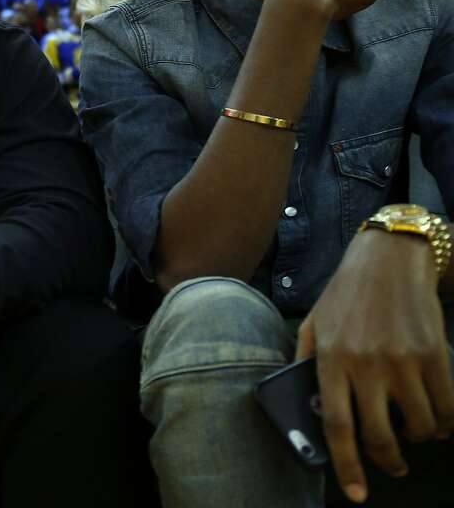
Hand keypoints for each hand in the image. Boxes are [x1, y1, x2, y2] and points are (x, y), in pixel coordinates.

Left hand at [296, 229, 453, 503]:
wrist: (388, 260)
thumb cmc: (345, 295)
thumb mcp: (312, 324)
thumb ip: (305, 363)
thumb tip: (306, 408)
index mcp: (330, 359)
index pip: (336, 425)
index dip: (347, 465)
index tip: (356, 493)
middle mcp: (366, 364)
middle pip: (379, 436)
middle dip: (388, 462)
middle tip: (393, 466)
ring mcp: (403, 361)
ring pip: (419, 426)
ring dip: (418, 438)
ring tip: (413, 430)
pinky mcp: (435, 355)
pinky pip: (446, 407)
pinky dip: (445, 422)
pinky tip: (438, 419)